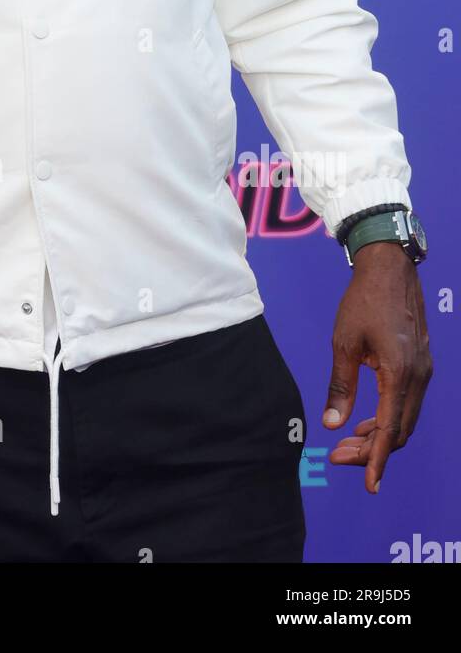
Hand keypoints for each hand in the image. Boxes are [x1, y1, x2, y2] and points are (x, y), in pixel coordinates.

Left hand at [324, 240, 432, 492]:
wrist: (390, 268)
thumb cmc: (363, 301)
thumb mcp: (344, 343)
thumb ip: (340, 386)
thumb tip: (331, 424)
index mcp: (400, 374)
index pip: (390, 430)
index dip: (377, 460)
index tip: (369, 486)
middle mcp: (419, 377)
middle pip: (400, 431)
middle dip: (371, 450)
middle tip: (338, 457)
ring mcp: (424, 371)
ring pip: (405, 419)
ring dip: (379, 435)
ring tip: (348, 442)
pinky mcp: (421, 364)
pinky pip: (408, 403)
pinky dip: (388, 417)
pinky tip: (366, 420)